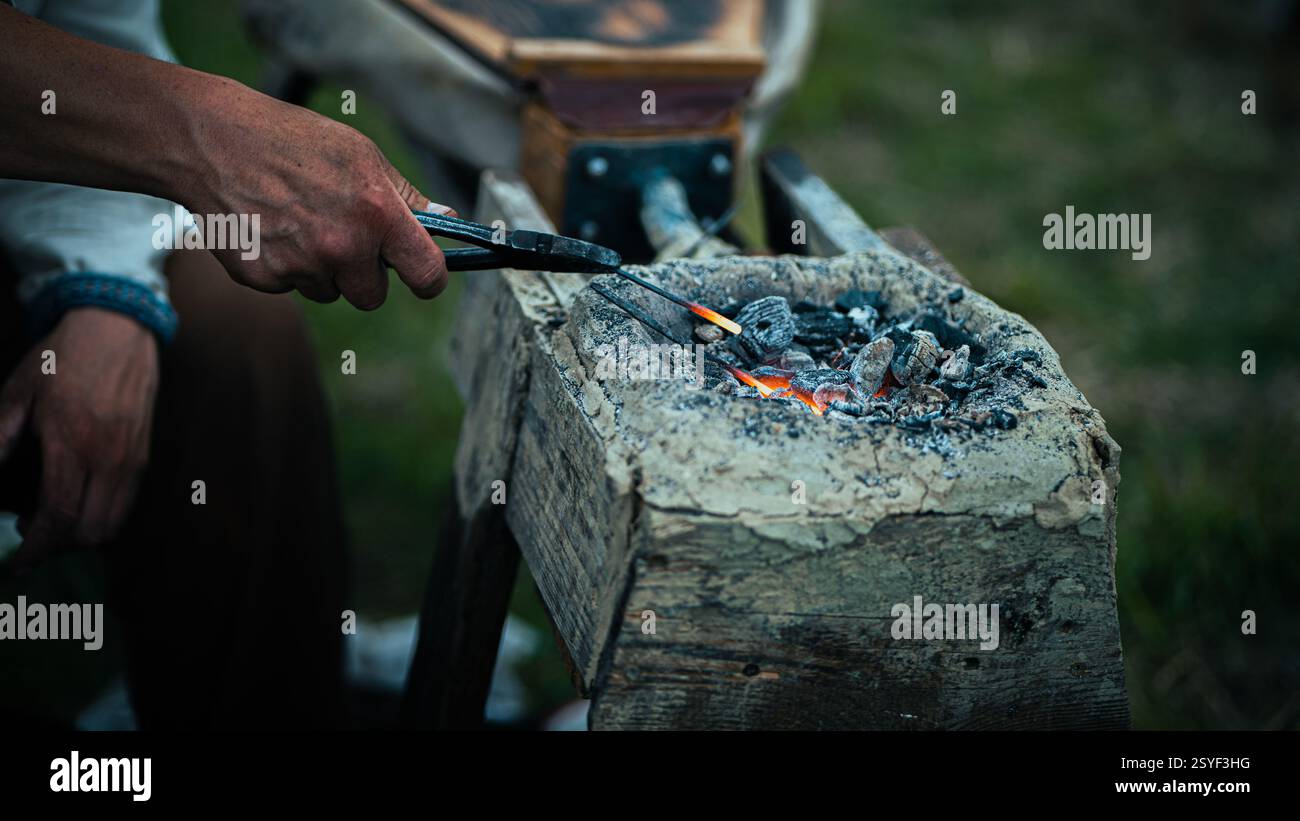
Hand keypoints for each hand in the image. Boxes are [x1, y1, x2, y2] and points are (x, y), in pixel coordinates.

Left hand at [0, 308, 159, 566]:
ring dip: (82, 536)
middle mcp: (109, 458)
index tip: (17, 563)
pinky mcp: (144, 456)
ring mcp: (132, 459)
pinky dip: (102, 519)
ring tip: (54, 523)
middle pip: (90, 531)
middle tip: (30, 540)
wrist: (118, 329)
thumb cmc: (62, 358)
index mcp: (72, 443)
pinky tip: (79, 502)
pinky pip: (126, 505)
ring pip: (113, 524)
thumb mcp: (17, 393)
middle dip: (57, 547)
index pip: (57, 516)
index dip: (35, 549)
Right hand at [178, 78, 454, 309]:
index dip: (430, 280)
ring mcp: (301, 266)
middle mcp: (342, 246)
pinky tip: (270, 227)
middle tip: (342, 236)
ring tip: (298, 221)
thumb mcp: (362, 155)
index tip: (423, 277)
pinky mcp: (263, 278)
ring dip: (322, 269)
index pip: (427, 275)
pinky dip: (285, 265)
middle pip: (373, 297)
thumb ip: (406, 197)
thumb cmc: (294, 141)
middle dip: (364, 275)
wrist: (212, 141)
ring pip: (329, 292)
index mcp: (377, 214)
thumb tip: (445, 220)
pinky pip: (291, 287)